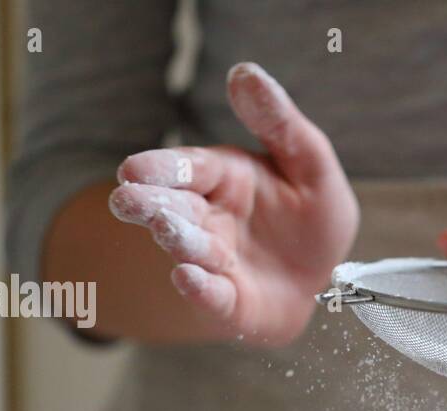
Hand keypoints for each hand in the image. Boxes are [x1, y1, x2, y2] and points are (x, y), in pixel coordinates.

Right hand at [108, 63, 357, 344]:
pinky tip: (187, 276)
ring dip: (176, 239)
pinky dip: (199, 288)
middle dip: (151, 204)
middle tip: (126, 199)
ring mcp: (215, 261)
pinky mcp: (228, 301)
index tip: (132, 168)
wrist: (320, 277)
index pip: (187, 168)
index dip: (161, 168)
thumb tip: (246, 73)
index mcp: (222, 177)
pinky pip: (211, 295)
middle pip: (174, 208)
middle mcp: (209, 218)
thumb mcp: (310, 164)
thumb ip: (280, 124)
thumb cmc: (310, 216)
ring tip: (164, 228)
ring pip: (189, 248)